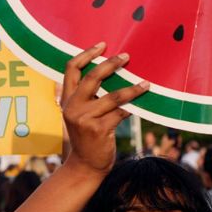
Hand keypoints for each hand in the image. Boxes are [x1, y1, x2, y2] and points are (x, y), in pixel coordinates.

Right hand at [60, 43, 149, 176]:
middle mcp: (72, 107)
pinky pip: (120, 113)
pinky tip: (140, 105)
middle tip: (126, 56)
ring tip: (145, 83)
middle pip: (92, 77)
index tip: (102, 45)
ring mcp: (84, 119)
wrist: (86, 166)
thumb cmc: (88, 137)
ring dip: (131, 88)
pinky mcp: (98, 130)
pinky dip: (132, 108)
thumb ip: (89, 97)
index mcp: (66, 100)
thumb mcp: (81, 115)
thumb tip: (117, 74)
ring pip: (112, 96)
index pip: (70, 69)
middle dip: (111, 64)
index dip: (86, 54)